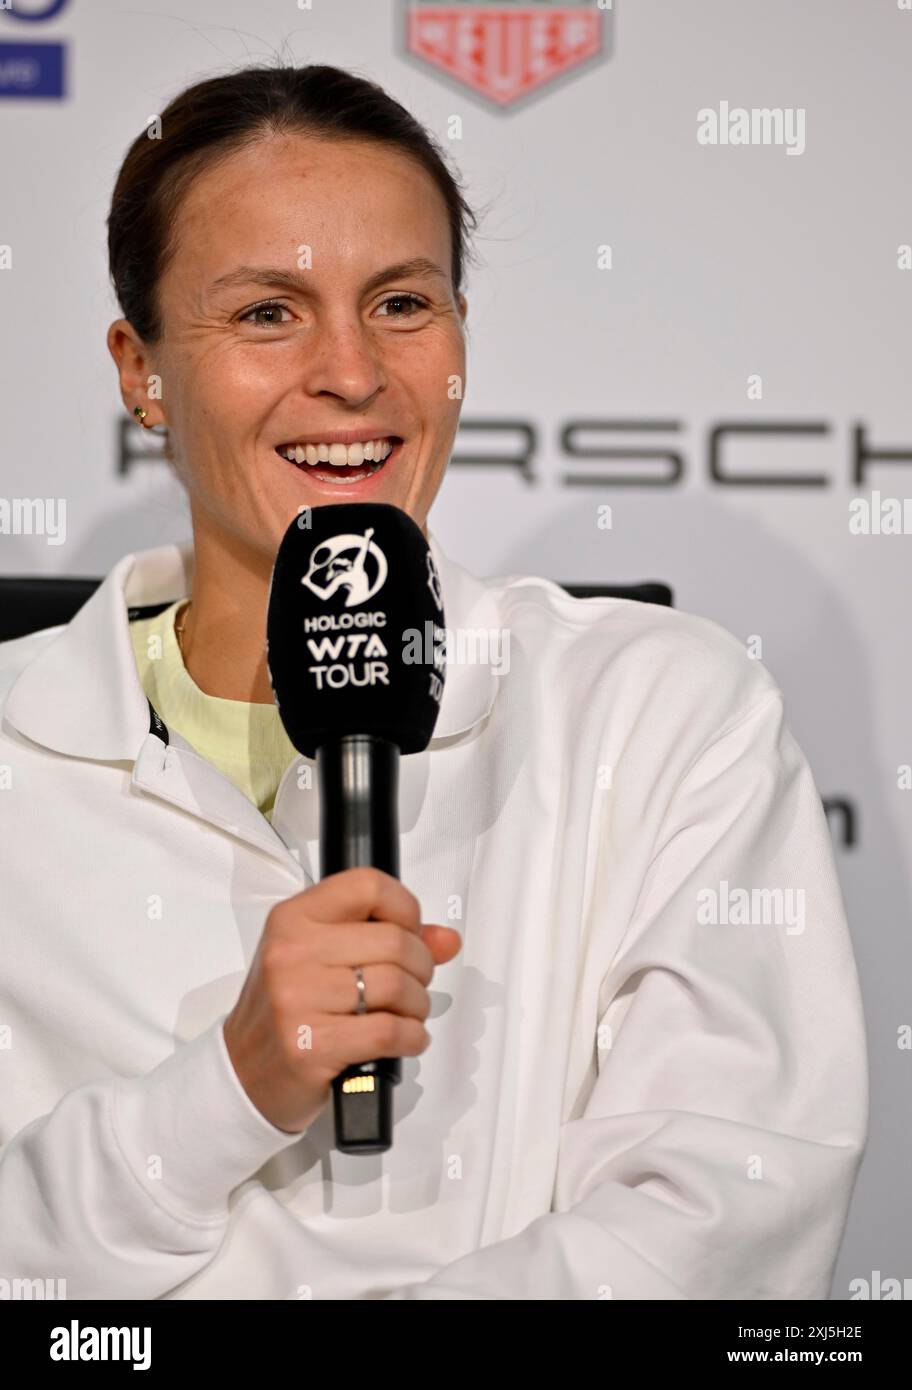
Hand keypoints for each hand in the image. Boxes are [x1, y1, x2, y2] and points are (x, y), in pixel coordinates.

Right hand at [222, 866, 461, 1133]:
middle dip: (421, 967)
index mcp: (293, 918)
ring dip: (417, 1005)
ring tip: (407, 1013)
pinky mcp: (309, 1046)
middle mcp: (291, 952)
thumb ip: (386, 938)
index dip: (405, 908)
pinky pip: (387, 1031)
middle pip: (394, 941)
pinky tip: (404, 1038)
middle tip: (413, 984)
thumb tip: (446, 939)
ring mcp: (297, 999)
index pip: (367, 886)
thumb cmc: (288, 1009)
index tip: (410, 931)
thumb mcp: (322, 959)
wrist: (244, 1073)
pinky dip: (411, 1037)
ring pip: (396, 986)